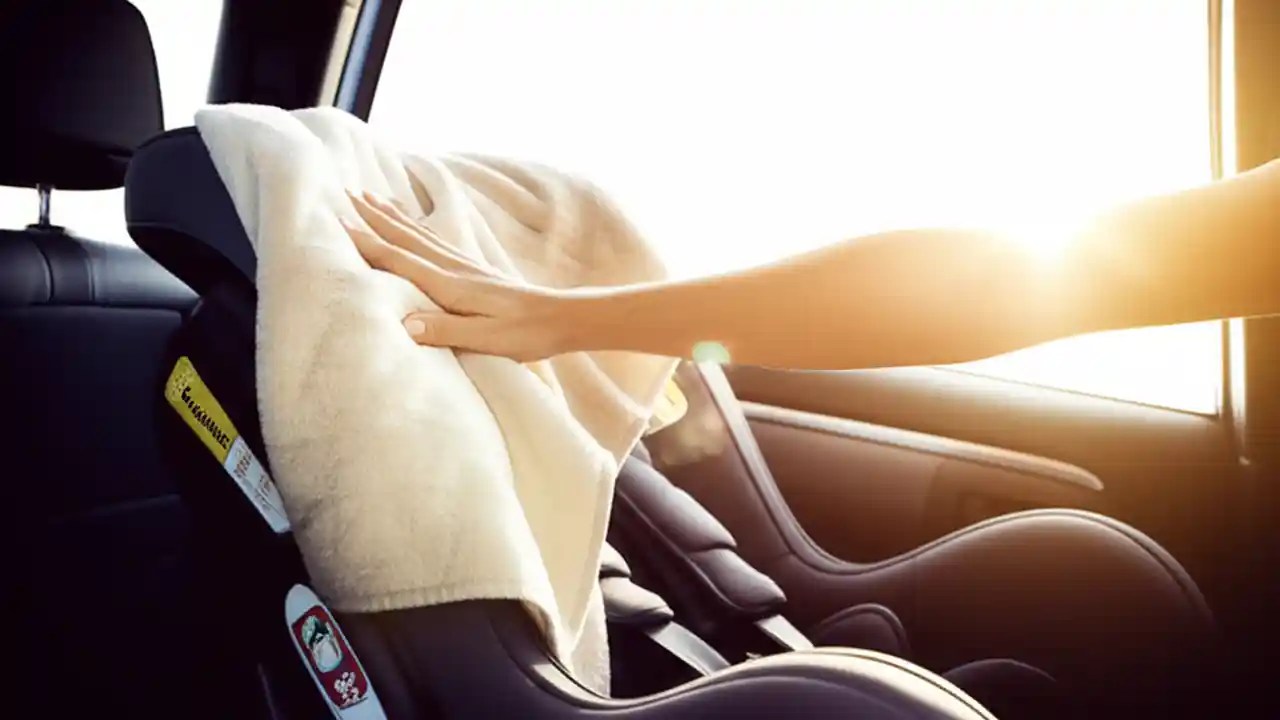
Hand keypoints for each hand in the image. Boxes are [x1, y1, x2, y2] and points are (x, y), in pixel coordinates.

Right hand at [340, 190, 582, 360]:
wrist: (559, 318)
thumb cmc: (525, 334)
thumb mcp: (486, 339)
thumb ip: (446, 331)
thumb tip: (405, 324)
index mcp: (451, 286)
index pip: (400, 260)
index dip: (369, 243)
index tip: (339, 222)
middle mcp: (453, 269)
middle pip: (406, 237)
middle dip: (374, 217)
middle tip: (346, 194)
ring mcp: (463, 267)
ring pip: (419, 235)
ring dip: (392, 216)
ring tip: (371, 197)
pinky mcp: (472, 271)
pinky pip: (434, 241)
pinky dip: (415, 227)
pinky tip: (411, 222)